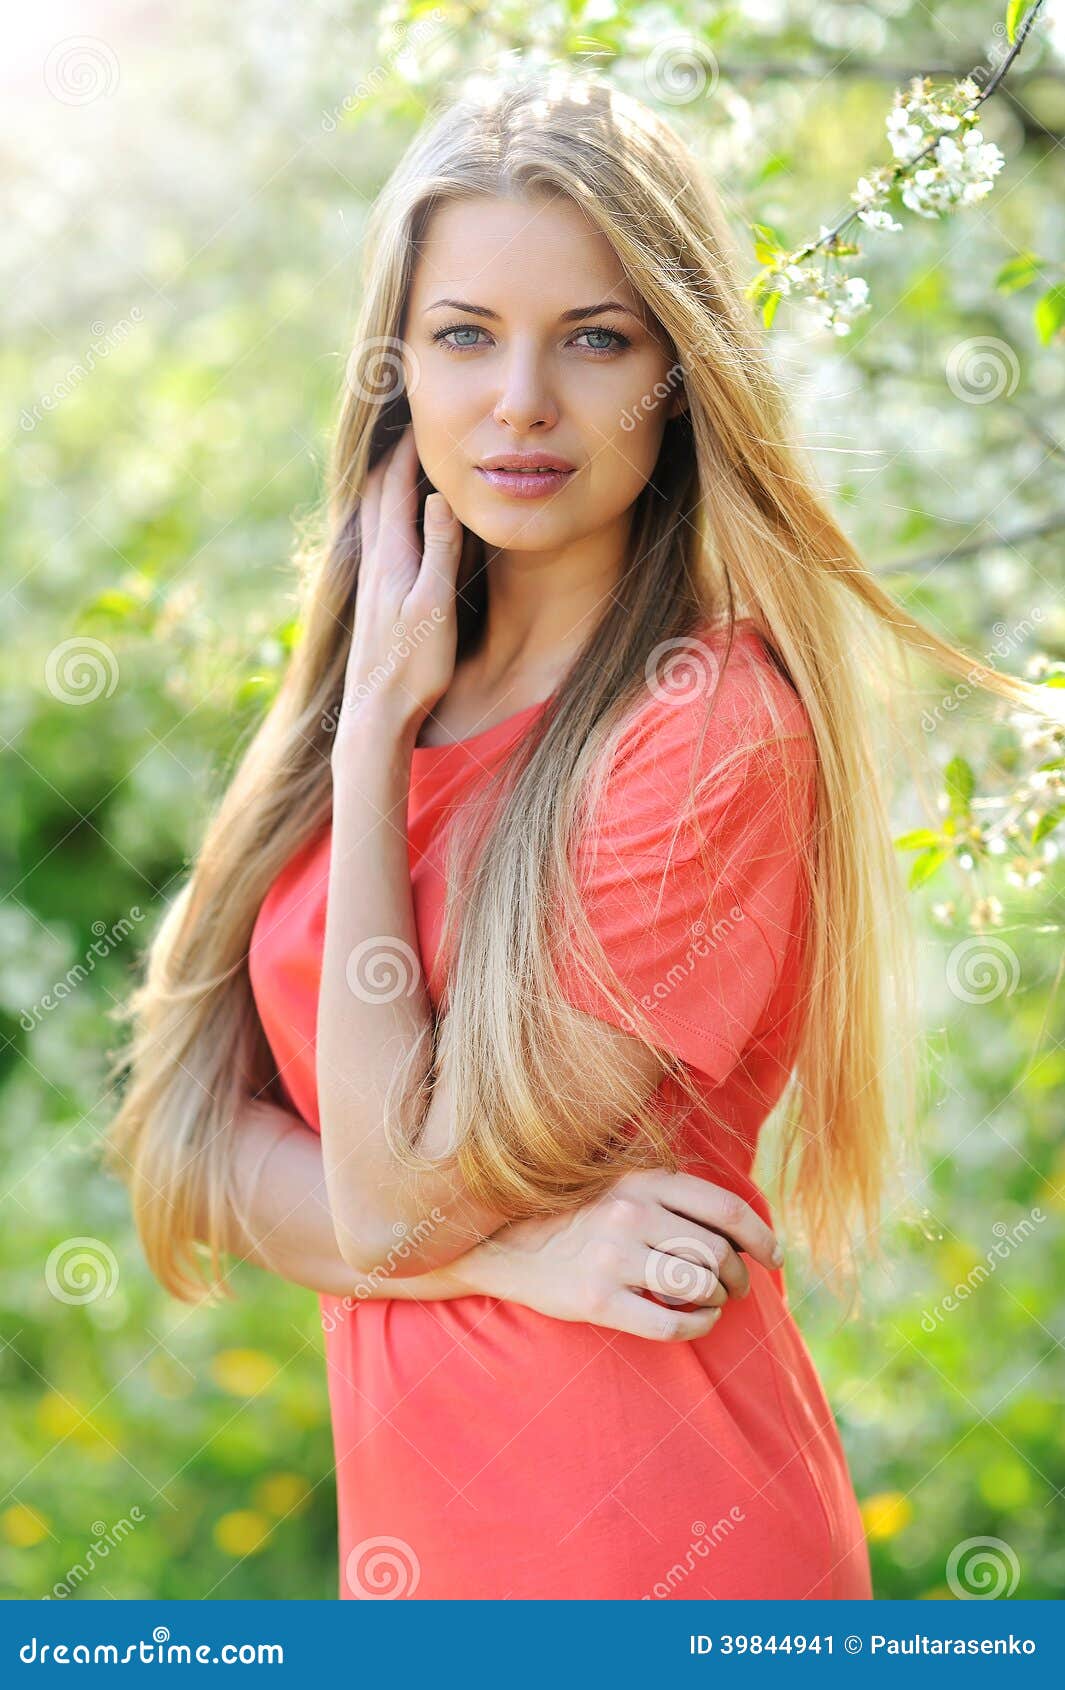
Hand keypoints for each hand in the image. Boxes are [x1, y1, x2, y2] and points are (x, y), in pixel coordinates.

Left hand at [336, 425, 460, 743]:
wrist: (375, 715)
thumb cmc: (413, 667)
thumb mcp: (435, 607)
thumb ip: (440, 550)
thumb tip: (439, 495)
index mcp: (391, 558)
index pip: (395, 485)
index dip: (409, 447)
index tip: (423, 414)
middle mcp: (374, 563)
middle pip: (375, 491)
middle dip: (392, 454)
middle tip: (409, 423)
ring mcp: (368, 582)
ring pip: (370, 515)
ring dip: (383, 481)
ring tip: (398, 458)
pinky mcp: (370, 600)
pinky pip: (374, 539)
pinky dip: (383, 513)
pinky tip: (390, 522)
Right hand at [456, 1167, 782, 1341]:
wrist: (505, 1242)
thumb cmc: (578, 1215)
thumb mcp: (622, 1185)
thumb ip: (670, 1195)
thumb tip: (740, 1225)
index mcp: (642, 1181)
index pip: (725, 1210)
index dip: (761, 1237)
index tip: (773, 1257)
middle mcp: (630, 1214)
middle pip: (717, 1251)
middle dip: (738, 1275)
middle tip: (737, 1288)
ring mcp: (613, 1257)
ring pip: (699, 1285)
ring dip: (718, 1300)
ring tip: (712, 1302)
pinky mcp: (598, 1299)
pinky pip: (671, 1321)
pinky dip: (697, 1325)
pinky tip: (697, 1321)